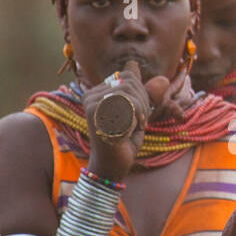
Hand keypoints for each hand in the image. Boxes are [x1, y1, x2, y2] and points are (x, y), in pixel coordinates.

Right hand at [82, 60, 161, 180]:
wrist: (114, 165)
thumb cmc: (124, 141)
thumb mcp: (136, 111)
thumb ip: (140, 91)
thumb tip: (145, 70)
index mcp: (98, 92)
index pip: (128, 75)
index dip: (141, 92)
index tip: (140, 112)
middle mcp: (91, 94)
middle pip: (129, 80)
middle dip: (143, 100)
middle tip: (140, 120)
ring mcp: (91, 102)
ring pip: (129, 89)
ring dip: (140, 108)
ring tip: (136, 125)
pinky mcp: (94, 111)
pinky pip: (126, 100)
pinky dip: (136, 115)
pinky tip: (130, 128)